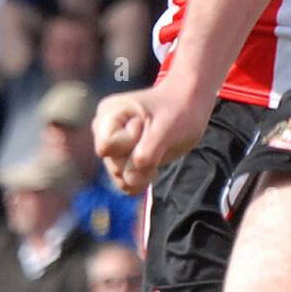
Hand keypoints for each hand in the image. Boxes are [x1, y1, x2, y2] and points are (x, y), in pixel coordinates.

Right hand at [93, 81, 209, 193]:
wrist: (187, 108)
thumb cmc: (177, 111)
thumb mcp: (167, 127)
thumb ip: (148, 152)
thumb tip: (131, 177)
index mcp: (108, 114)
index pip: (107, 147)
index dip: (129, 143)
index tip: (146, 126)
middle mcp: (103, 132)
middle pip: (114, 165)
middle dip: (140, 160)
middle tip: (156, 138)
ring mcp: (112, 148)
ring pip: (120, 178)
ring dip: (143, 171)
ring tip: (157, 149)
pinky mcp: (121, 161)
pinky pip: (126, 184)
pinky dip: (143, 178)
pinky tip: (154, 162)